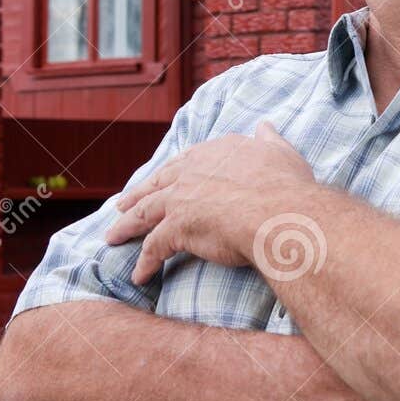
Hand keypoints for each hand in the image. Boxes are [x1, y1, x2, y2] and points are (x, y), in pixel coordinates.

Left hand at [105, 120, 314, 284]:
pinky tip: (139, 275)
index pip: (182, 163)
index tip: (158, 180)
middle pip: (155, 186)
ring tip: (113, 237)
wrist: (280, 212)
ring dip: (126, 227)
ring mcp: (180, 199)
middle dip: (136, 196)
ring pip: (144, 214)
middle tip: (121, 205)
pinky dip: (145, 263)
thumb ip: (268, 139)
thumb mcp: (280, 152)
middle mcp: (191, 172)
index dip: (169, 173)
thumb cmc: (286, 185)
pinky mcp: (176, 228)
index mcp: (214, 153)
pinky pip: (154, 248)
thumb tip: (265, 125)